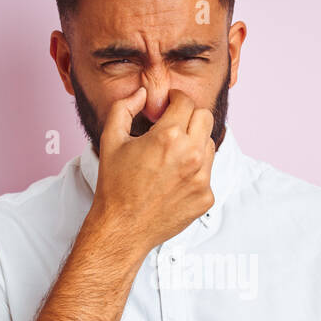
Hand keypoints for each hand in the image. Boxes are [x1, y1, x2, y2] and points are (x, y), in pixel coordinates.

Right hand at [87, 87, 215, 254]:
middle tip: (174, 125)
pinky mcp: (207, 197)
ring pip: (209, 144)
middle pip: (205, 117)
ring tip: (172, 155)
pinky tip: (174, 179)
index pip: (186, 101)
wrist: (122, 227)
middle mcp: (191, 155)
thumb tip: (142, 93)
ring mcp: (202, 178)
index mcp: (168, 137)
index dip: (175, 99)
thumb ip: (124, 107)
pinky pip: (207, 173)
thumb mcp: (111, 139)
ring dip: (194, 143)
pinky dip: (194, 171)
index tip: (170, 105)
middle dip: (190, 116)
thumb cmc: (115, 185)